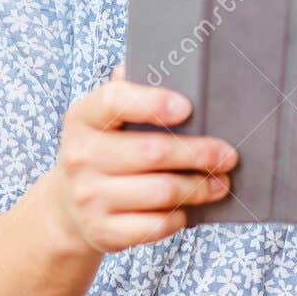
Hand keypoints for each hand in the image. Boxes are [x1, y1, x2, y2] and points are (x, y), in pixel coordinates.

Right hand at [48, 65, 238, 254]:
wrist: (68, 207)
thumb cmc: (104, 150)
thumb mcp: (104, 119)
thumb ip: (130, 91)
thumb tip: (168, 63)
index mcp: (82, 118)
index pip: (114, 101)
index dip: (153, 102)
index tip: (188, 108)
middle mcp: (79, 157)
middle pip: (152, 152)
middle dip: (198, 153)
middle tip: (228, 155)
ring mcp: (88, 197)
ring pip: (161, 192)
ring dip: (199, 188)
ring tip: (221, 183)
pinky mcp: (102, 232)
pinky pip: (154, 225)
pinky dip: (178, 217)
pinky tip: (188, 209)